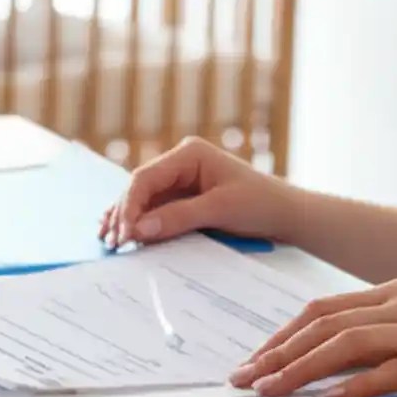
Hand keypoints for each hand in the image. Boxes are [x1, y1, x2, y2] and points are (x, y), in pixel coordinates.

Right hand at [98, 137, 300, 247]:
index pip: (145, 177)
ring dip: (126, 219)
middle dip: (124, 214)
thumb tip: (139, 229)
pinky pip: (155, 210)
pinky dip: (140, 223)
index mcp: (188, 154)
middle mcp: (180, 164)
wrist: (286, 215)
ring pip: (143, 200)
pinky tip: (124, 235)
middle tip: (112, 243)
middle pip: (140, 188)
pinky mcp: (184, 199)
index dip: (129, 205)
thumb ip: (178, 217)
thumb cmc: (260, 204)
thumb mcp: (219, 210)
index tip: (123, 232)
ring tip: (109, 242)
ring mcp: (181, 181)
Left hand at [230, 279, 396, 396]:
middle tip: (243, 378)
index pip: (321, 309)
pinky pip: (394, 371)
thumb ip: (383, 333)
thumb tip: (332, 359)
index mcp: (394, 293)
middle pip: (324, 324)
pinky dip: (358, 385)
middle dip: (277, 351)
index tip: (252, 359)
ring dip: (302, 368)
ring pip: (348, 344)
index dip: (281, 334)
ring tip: (270, 390)